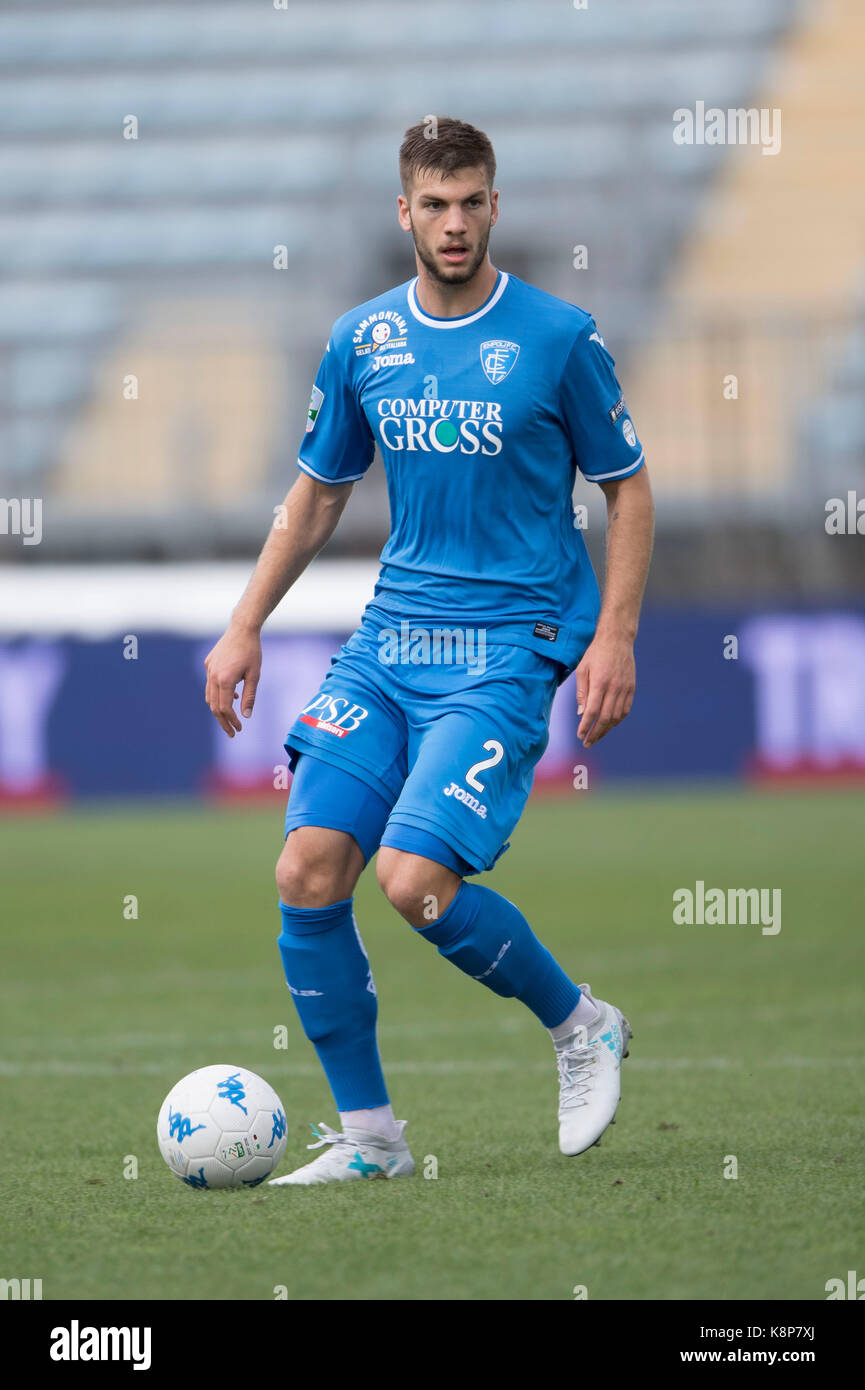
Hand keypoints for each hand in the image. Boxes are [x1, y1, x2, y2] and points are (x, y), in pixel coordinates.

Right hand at [204, 624, 261, 737]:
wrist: (242, 628)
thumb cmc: (252, 651)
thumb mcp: (254, 675)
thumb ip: (250, 696)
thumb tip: (246, 716)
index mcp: (224, 680)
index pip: (225, 708)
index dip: (231, 721)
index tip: (239, 729)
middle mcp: (213, 676)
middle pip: (214, 706)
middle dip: (223, 721)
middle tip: (232, 732)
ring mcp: (209, 669)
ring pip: (210, 696)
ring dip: (219, 709)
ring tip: (230, 718)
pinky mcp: (208, 663)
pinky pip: (211, 684)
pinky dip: (218, 694)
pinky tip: (232, 695)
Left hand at [575, 631, 634, 747]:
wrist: (617, 639)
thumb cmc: (595, 653)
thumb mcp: (582, 669)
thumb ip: (582, 692)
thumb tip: (581, 714)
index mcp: (599, 682)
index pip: (592, 711)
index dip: (585, 726)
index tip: (580, 735)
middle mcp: (614, 687)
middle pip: (605, 718)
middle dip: (595, 733)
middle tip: (587, 742)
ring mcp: (625, 688)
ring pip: (616, 716)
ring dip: (606, 729)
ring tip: (597, 736)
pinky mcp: (631, 687)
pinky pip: (625, 709)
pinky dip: (617, 720)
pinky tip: (609, 725)